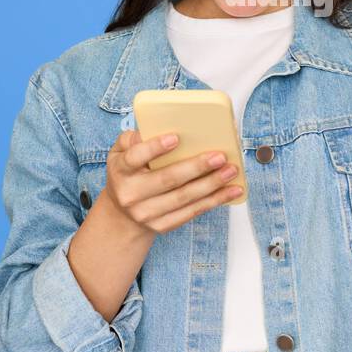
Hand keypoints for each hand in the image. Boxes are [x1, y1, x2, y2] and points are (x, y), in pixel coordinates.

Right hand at [100, 130, 243, 235]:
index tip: (176, 137)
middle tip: (219, 156)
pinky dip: (214, 201)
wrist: (122, 213)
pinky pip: (191, 212)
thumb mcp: (120, 152)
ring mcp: (146, 213)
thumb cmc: (128, 174)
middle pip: (167, 179)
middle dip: (196, 167)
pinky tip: (231, 191)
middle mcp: (131, 194)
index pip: (136, 158)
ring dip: (212, 185)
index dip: (155, 148)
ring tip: (231, 171)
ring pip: (184, 198)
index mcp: (121, 170)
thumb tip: (156, 126)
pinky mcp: (162, 226)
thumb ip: (134, 139)